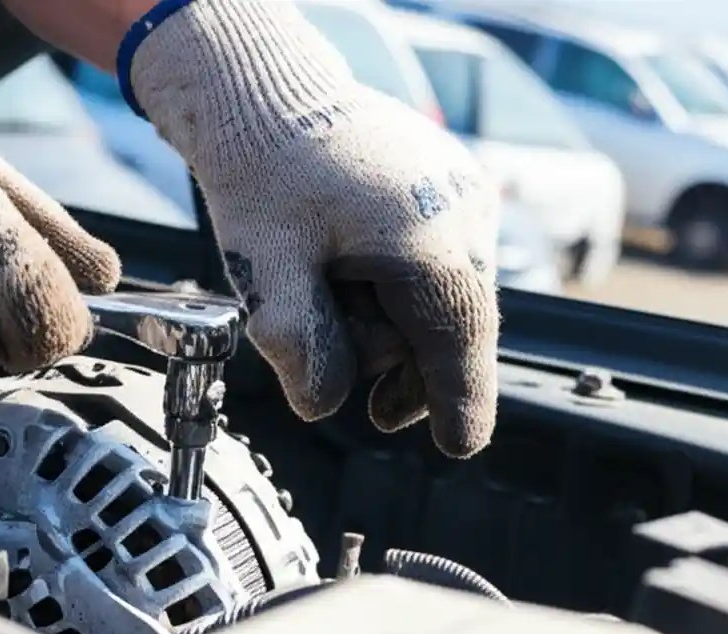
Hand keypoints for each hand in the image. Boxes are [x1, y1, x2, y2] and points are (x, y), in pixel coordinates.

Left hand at [128, 0, 499, 456]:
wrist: (269, 93)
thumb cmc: (262, 171)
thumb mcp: (265, 266)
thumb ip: (297, 342)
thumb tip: (321, 407)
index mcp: (422, 239)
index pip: (456, 340)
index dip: (458, 401)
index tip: (458, 446)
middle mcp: (462, 214)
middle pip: (450, 327)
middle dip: (404, 368)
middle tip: (369, 405)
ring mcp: (465, 195)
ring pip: (449, 297)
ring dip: (401, 324)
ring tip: (340, 298)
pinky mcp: (456, 187)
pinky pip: (445, 262)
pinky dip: (408, 289)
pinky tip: (357, 273)